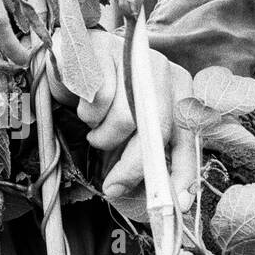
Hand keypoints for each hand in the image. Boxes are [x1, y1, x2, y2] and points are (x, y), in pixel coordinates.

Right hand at [47, 29, 195, 211]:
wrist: (66, 60)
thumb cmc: (104, 101)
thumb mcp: (131, 129)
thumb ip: (147, 155)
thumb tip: (161, 196)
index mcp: (178, 88)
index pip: (188, 135)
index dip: (184, 171)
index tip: (177, 203)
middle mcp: (162, 70)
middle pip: (158, 130)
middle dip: (133, 166)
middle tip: (113, 186)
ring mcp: (133, 58)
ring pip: (125, 119)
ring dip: (103, 136)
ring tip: (95, 130)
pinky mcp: (103, 51)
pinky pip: (98, 100)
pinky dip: (87, 114)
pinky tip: (83, 105)